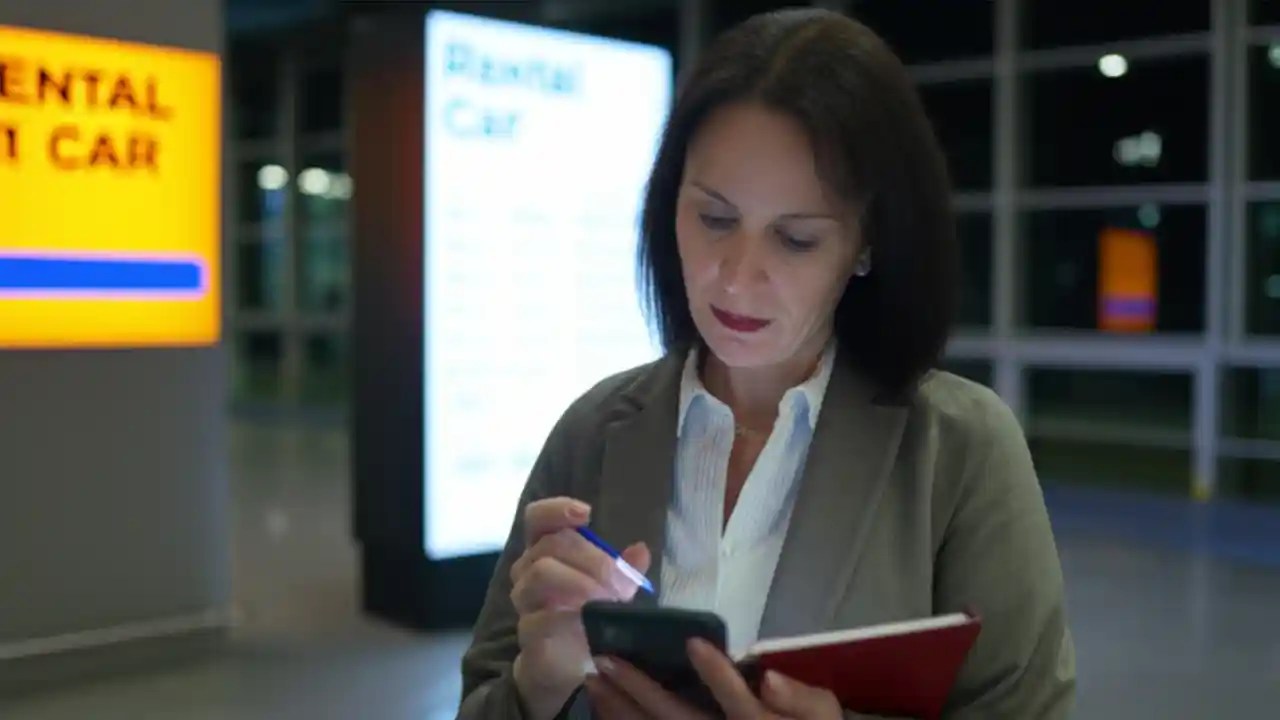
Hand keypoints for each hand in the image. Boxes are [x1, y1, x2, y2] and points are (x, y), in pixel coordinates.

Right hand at [508, 497, 650, 719]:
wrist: (564, 667)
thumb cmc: (584, 618)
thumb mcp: (610, 591)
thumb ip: (623, 570)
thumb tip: (641, 549)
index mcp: (545, 552)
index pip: (538, 519)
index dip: (557, 510)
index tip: (586, 513)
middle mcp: (527, 571)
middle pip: (551, 545)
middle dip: (593, 560)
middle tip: (623, 583)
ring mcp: (525, 602)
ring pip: (540, 574)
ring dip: (581, 584)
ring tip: (608, 602)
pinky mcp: (528, 633)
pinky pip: (541, 617)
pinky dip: (569, 618)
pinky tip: (588, 625)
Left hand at [585, 638, 842, 719]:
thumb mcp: (822, 714)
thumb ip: (801, 699)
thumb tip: (770, 678)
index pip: (738, 701)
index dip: (718, 674)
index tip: (693, 643)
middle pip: (679, 719)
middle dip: (641, 689)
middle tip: (606, 659)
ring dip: (621, 710)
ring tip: (593, 680)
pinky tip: (601, 707)